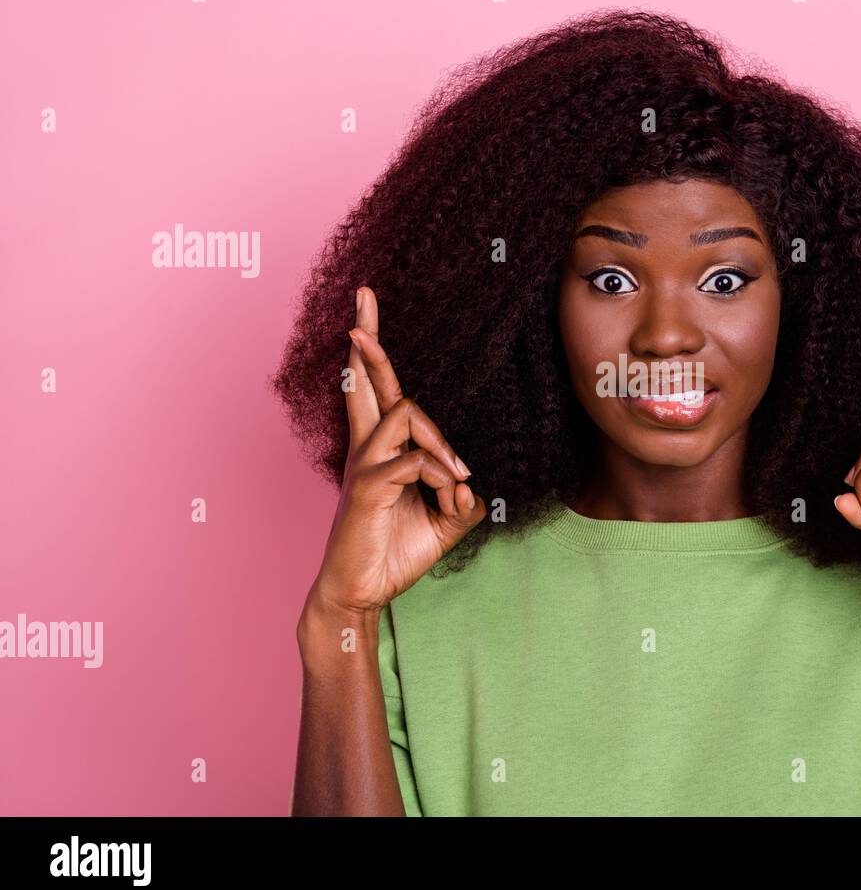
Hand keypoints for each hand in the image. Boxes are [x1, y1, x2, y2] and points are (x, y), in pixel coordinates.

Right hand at [308, 286, 486, 614]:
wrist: (363, 593)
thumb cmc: (394, 553)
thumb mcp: (443, 522)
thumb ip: (461, 496)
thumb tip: (470, 482)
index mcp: (380, 451)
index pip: (375, 392)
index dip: (370, 353)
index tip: (361, 313)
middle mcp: (367, 450)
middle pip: (367, 382)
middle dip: (369, 339)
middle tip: (364, 295)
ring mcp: (364, 466)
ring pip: (406, 416)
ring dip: (442, 445)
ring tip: (455, 480)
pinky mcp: (366, 489)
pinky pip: (414, 462)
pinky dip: (440, 477)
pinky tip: (444, 502)